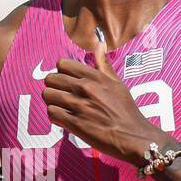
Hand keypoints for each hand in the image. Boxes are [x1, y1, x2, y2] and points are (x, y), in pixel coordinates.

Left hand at [40, 27, 160, 165]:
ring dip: (52, 102)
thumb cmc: (126, 111)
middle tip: (62, 96)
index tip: (66, 82)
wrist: (132, 136)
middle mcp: (85, 88)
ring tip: (61, 107)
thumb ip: (104, 65)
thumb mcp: (117, 83)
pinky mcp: (74, 123)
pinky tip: (63, 118)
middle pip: (51, 79)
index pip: (62, 64)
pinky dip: (54, 116)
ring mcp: (78, 105)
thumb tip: (100, 44)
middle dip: (54, 87)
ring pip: (48, 95)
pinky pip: (51, 113)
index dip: (61, 73)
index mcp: (95, 77)